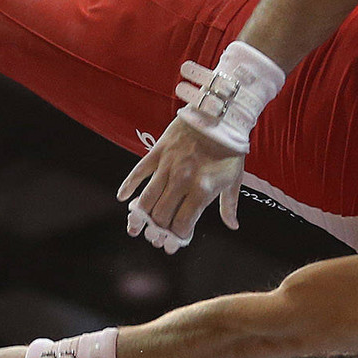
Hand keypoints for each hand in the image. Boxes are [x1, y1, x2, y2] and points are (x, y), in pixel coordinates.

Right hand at [117, 87, 244, 253]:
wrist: (222, 114)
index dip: (176, 238)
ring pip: (146, 199)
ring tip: (134, 228)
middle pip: (161, 215)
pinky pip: (139, 171)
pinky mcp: (158, 151)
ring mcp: (168, 166)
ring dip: (138, 217)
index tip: (173, 244)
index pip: (182, 224)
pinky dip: (128, 185)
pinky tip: (122, 198)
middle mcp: (183, 180)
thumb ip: (229, 205)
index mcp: (203, 190)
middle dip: (156, 232)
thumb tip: (232, 225)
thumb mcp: (234, 178)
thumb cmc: (231, 149)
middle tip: (153, 239)